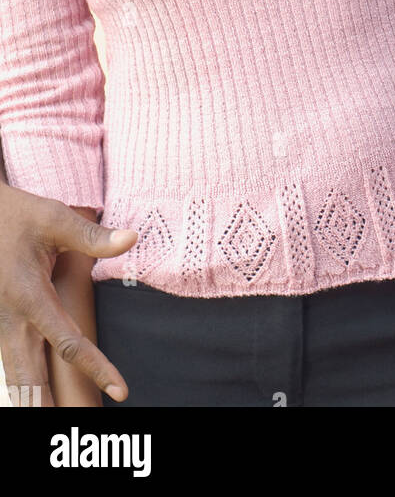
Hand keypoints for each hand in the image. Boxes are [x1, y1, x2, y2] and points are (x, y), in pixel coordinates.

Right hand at [0, 182, 136, 405]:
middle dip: (50, 407)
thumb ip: (91, 235)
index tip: (120, 392)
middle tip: (70, 428)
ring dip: (31, 401)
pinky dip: (22, 384)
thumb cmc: (18, 214)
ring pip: (16, 375)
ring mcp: (1, 325)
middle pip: (31, 376)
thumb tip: (133, 238)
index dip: (96, 368)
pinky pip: (10, 362)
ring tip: (51, 423)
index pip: (68, 343)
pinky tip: (33, 397)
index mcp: (29, 296)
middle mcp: (11, 318)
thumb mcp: (53, 218)